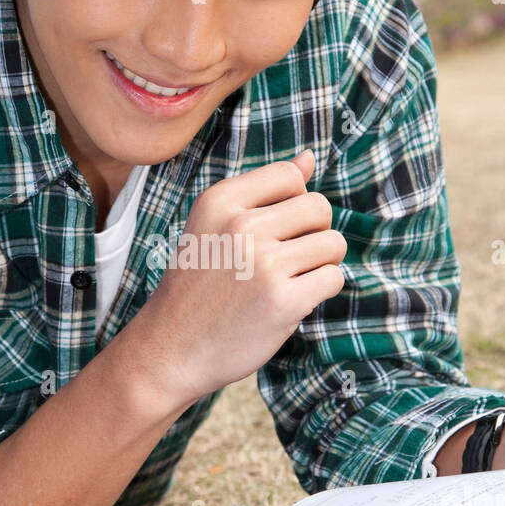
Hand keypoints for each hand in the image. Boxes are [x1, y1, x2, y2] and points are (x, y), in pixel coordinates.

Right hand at [136, 148, 346, 407]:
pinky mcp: (283, 301)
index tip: (274, 230)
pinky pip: (333, 278)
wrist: (171, 349)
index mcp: (220, 201)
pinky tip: (293, 300)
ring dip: (322, 263)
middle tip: (288, 259)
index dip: (294, 202)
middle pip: (319, 207)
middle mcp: (241, 226)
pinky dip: (320, 290)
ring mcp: (264, 264)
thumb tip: (310, 156)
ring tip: (291, 279)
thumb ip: (263, 191)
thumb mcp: (215, 226)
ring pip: (333, 243)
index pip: (290, 175)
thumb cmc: (198, 287)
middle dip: (314, 232)